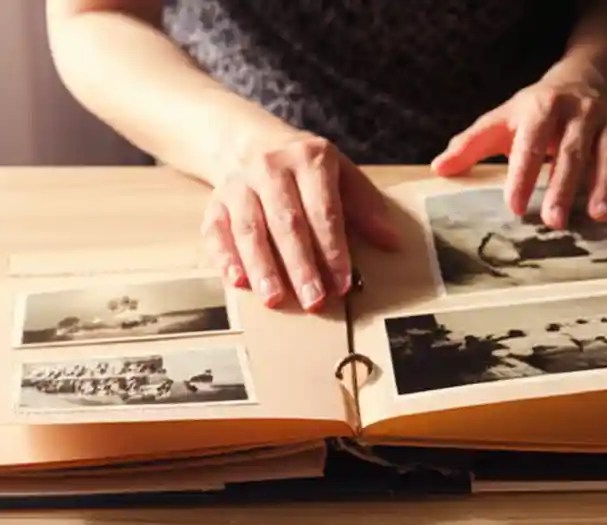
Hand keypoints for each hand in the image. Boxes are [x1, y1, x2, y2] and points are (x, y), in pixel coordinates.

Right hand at [201, 132, 397, 311]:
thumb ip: (365, 207)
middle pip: (286, 223)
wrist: (247, 141)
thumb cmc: (303, 167)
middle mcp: (271, 168)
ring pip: (249, 230)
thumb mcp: (340, 173)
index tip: (343, 284)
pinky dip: (225, 258)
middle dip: (300, 265)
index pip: (323, 210)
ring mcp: (238, 186)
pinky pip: (216, 233)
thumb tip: (392, 242)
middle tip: (314, 301)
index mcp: (309, 159)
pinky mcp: (215, 204)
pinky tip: (237, 282)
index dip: (333, 250)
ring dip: (262, 267)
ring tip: (275, 300)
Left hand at [430, 73, 606, 228]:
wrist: (590, 74)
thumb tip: (439, 169)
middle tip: (556, 222)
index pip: (530, 144)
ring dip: (606, 185)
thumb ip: (472, 145)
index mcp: (543, 110)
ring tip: (600, 216)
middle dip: (564, 187)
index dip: (522, 175)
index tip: (514, 207)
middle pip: (572, 153)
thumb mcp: (504, 119)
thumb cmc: (540, 108)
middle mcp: (580, 114)